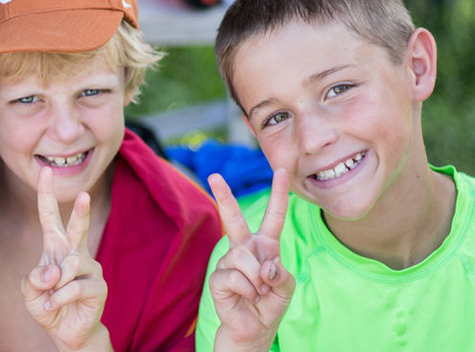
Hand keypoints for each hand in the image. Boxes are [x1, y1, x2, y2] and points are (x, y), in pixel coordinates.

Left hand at [21, 167, 111, 351]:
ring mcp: (89, 269)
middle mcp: (74, 252)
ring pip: (68, 267)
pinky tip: (54, 308)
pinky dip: (58, 300)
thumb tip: (55, 272)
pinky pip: (73, 288)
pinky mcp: (98, 287)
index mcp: (56, 246)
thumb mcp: (29, 292)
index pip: (50, 216)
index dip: (46, 194)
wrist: (67, 332)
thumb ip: (33, 279)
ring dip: (53, 287)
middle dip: (81, 211)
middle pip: (77, 227)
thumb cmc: (48, 305)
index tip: (45, 171)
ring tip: (51, 299)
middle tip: (84, 194)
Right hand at [207, 168, 294, 351]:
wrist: (255, 329)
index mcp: (265, 245)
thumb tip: (263, 267)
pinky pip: (236, 277)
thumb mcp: (286, 287)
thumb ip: (281, 273)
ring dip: (258, 281)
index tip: (282, 170)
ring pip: (245, 259)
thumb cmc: (271, 304)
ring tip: (257, 293)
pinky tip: (246, 297)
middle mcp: (245, 248)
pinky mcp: (218, 277)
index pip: (274, 216)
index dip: (279, 193)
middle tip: (213, 176)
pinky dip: (247, 290)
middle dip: (223, 196)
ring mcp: (228, 261)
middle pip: (234, 218)